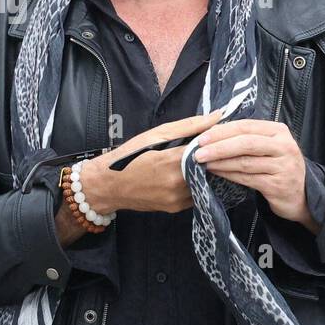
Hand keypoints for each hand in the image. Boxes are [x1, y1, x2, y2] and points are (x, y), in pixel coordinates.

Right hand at [74, 111, 225, 222]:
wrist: (107, 186)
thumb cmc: (128, 157)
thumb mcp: (155, 134)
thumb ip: (189, 126)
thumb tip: (217, 116)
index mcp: (172, 161)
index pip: (208, 150)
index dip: (215, 141)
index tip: (218, 136)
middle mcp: (177, 183)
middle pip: (209, 167)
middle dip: (212, 157)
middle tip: (211, 148)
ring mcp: (177, 198)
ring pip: (204, 182)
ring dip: (206, 171)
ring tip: (200, 161)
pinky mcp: (176, 208)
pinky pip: (196, 194)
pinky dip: (197, 183)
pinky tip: (191, 174)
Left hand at [191, 118, 319, 232]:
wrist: (300, 195)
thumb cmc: (278, 167)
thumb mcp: (269, 147)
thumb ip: (248, 137)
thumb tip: (212, 131)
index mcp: (279, 131)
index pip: (246, 126)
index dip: (222, 131)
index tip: (201, 137)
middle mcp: (284, 146)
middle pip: (246, 143)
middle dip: (219, 146)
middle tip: (197, 152)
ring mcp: (282, 166)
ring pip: (245, 162)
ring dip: (221, 162)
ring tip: (203, 163)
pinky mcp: (277, 185)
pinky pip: (247, 178)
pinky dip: (229, 174)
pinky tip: (217, 173)